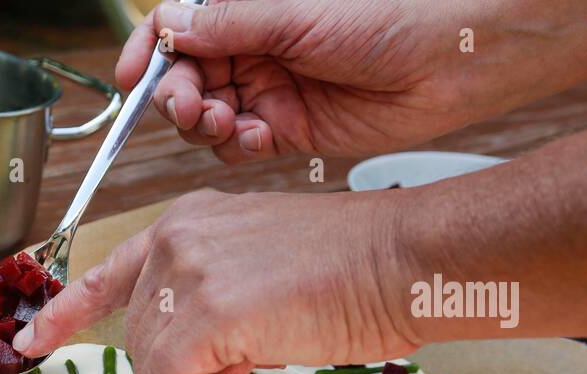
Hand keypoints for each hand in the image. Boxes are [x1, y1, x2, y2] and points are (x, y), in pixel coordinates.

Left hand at [13, 188, 420, 373]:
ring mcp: (187, 272)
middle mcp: (174, 239)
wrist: (399, 259)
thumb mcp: (256, 264)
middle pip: (136, 338)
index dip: (65, 314)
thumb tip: (186, 347)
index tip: (32, 341)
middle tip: (254, 336)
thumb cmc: (348, 270)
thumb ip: (205, 292)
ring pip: (152, 365)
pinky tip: (259, 352)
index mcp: (186, 222)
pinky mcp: (206, 311)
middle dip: (187, 358)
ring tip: (266, 335)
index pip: (107, 273)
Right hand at [122, 0, 586, 164]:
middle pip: (186, 78)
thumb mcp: (296, 14)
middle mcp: (255, 48)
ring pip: (208, 117)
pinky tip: (258, 139)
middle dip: (178, 95)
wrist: (455, 59)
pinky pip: (241, 146)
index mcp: (251, 10)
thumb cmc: (393, 14)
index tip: (130, 75)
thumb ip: (228, 24)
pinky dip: (239, 147)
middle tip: (190, 107)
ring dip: (207, 125)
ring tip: (228, 124)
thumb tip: (168, 27)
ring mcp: (271, 90)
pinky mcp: (290, 130)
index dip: (150, 51)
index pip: (180, 29)